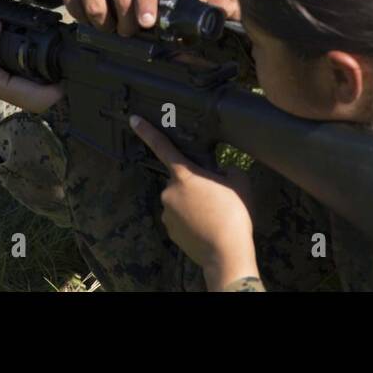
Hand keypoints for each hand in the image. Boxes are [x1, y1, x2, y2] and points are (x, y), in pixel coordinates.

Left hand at [128, 114, 258, 290]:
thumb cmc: (233, 212)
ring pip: (181, 200)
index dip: (147, 131)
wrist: (226, 253)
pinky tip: (207, 227)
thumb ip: (226, 170)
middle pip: (181, 180)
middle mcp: (169, 191)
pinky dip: (191, 220)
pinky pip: (180, 218)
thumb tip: (219, 174)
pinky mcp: (170, 231)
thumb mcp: (239, 181)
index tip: (133, 119)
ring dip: (194, 203)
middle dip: (195, 184)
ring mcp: (167, 212)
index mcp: (184, 174)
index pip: (162, 146)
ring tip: (215, 215)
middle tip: (216, 196)